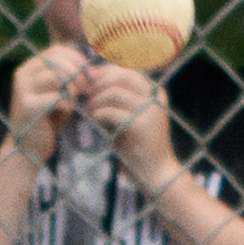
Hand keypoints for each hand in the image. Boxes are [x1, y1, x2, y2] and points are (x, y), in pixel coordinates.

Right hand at [6, 46, 87, 164]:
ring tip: (73, 102)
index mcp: (30, 67)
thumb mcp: (59, 93)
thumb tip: (92, 68)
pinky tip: (65, 114)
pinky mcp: (27, 105)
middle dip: (78, 74)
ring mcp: (23, 89)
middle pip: (58, 60)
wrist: (30, 148)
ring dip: (72, 90)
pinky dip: (67, 105)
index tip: (89, 74)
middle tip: (86, 89)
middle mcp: (23, 74)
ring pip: (58, 78)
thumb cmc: (49, 119)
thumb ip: (69, 78)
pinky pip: (57, 97)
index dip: (76, 59)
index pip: (56, 50)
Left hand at [79, 61, 176, 187]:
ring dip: (97, 100)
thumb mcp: (131, 115)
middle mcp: (156, 98)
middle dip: (100, 83)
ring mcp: (150, 111)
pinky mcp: (140, 126)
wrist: (156, 174)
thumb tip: (92, 75)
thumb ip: (117, 97)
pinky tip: (95, 120)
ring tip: (90, 110)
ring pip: (114, 92)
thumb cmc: (139, 145)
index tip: (89, 80)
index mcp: (155, 93)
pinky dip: (98, 113)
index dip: (106, 71)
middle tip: (86, 94)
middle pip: (121, 76)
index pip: (128, 70)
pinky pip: (111, 111)